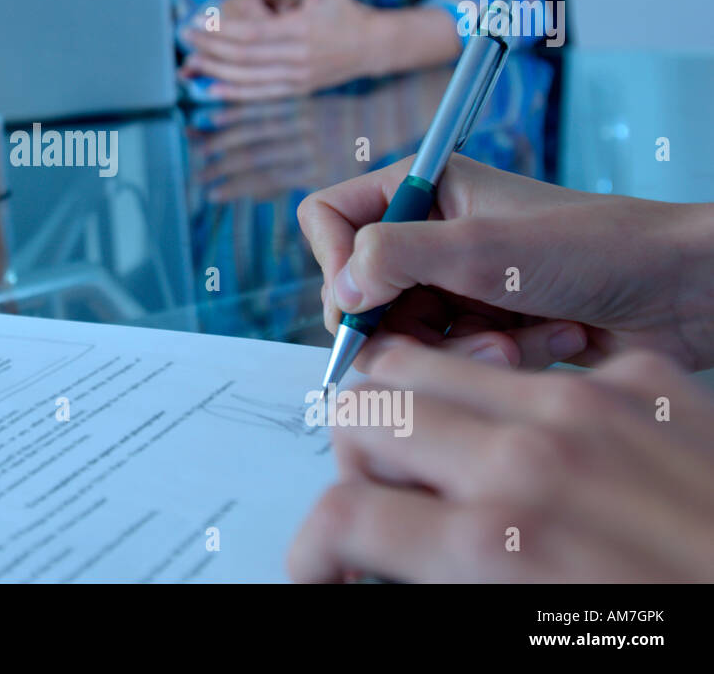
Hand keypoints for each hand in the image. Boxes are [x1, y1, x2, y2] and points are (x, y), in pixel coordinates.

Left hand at [179, 0, 374, 100]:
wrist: (371, 46)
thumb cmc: (345, 11)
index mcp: (300, 30)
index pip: (252, 33)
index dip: (221, 30)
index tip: (198, 20)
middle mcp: (296, 57)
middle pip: (243, 57)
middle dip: (210, 48)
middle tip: (185, 36)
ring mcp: (296, 77)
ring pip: (248, 78)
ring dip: (216, 71)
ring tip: (191, 60)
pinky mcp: (296, 90)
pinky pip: (259, 94)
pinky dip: (234, 92)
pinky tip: (211, 88)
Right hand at [289, 343, 713, 581]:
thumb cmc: (667, 616)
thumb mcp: (534, 619)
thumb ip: (444, 573)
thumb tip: (388, 571)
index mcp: (499, 543)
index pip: (343, 518)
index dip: (314, 547)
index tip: (320, 567)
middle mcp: (528, 459)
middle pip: (368, 405)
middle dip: (353, 451)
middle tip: (376, 498)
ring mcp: (585, 409)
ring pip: (429, 361)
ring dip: (414, 404)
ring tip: (437, 454)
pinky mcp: (638, 390)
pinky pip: (526, 373)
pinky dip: (507, 398)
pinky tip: (535, 441)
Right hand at [298, 154, 713, 370]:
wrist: (684, 288)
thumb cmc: (595, 246)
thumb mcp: (482, 249)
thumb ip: (395, 258)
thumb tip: (339, 289)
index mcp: (421, 190)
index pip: (329, 218)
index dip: (335, 263)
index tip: (363, 301)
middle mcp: (430, 235)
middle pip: (361, 292)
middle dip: (406, 326)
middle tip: (454, 338)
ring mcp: (457, 283)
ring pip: (405, 336)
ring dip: (458, 350)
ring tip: (513, 344)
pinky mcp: (486, 326)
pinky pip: (452, 359)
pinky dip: (496, 359)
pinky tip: (549, 340)